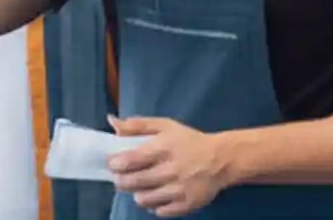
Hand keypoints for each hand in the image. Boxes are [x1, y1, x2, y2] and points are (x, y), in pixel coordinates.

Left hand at [107, 116, 232, 217]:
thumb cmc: (188, 141)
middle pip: (135, 182)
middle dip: (121, 181)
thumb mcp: (165, 126)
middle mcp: (171, 170)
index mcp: (164, 148)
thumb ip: (137, 125)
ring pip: (145, 199)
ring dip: (137, 194)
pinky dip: (154, 205)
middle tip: (120, 178)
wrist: (221, 159)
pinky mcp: (187, 205)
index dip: (115, 164)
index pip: (131, 160)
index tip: (111, 163)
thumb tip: (112, 122)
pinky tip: (156, 195)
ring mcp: (179, 190)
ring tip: (139, 187)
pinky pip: (160, 211)